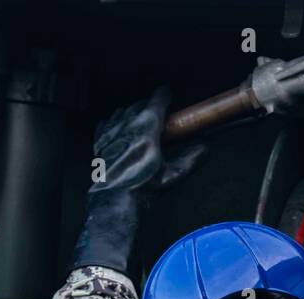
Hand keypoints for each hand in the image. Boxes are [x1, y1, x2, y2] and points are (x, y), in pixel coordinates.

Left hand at [71, 87, 206, 274]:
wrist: (114, 198)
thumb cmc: (142, 187)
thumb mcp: (170, 174)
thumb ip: (189, 159)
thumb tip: (204, 149)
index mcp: (148, 125)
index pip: (158, 98)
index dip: (164, 95)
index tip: (168, 96)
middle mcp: (128, 122)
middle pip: (140, 103)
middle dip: (149, 106)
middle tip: (157, 115)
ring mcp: (111, 130)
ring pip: (122, 111)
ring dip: (132, 113)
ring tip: (139, 123)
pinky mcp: (99, 140)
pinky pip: (106, 123)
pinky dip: (113, 123)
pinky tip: (118, 130)